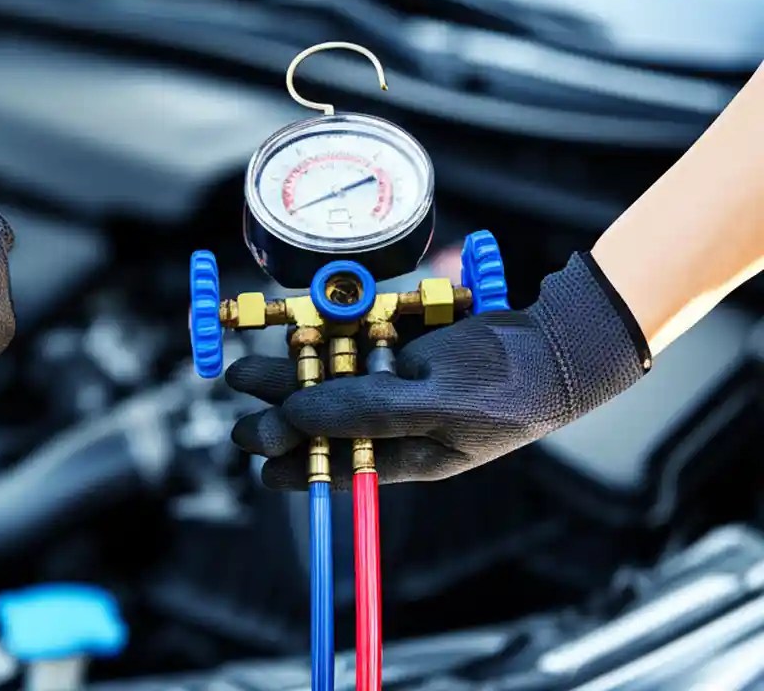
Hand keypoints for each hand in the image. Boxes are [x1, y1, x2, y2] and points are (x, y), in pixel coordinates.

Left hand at [226, 254, 649, 489]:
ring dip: (293, 373)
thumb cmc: (508, 387)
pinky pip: (359, 348)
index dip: (294, 464)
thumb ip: (361, 410)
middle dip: (280, 413)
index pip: (338, 465)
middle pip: (327, 420)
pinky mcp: (411, 350)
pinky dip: (328, 342)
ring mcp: (405, 384)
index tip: (254, 462)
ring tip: (246, 371)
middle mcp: (401, 423)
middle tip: (237, 406)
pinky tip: (296, 335)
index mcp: (409, 455)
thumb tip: (294, 418)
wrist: (563, 341)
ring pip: (335, 380)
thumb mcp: (431, 404)